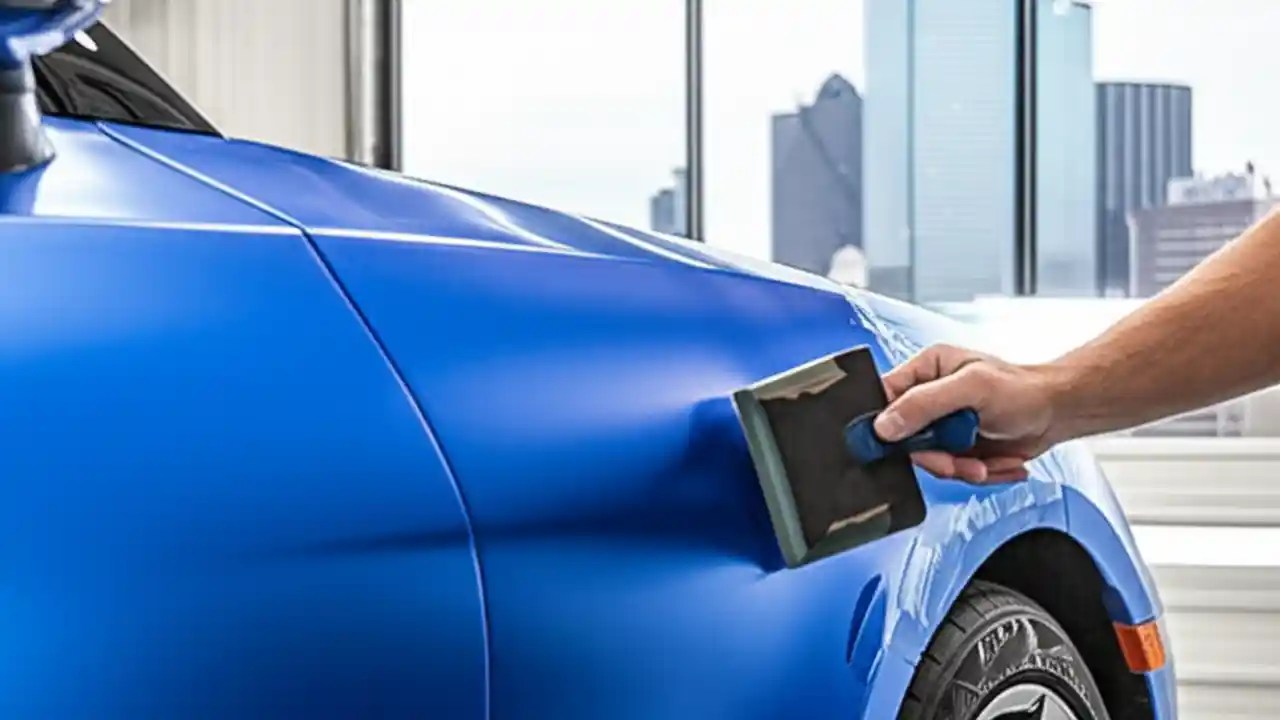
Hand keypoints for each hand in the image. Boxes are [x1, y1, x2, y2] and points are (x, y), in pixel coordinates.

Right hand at [876, 344, 1064, 483]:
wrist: (1058, 413)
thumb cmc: (1023, 389)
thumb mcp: (970, 388)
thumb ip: (924, 404)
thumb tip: (885, 425)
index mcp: (926, 370)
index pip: (885, 396)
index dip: (885, 423)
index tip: (897, 442)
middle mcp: (930, 397)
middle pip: (906, 437)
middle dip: (935, 456)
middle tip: (956, 460)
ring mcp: (944, 425)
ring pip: (930, 460)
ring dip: (960, 468)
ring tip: (984, 464)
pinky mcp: (959, 448)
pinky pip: (952, 471)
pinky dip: (977, 473)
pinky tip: (996, 462)